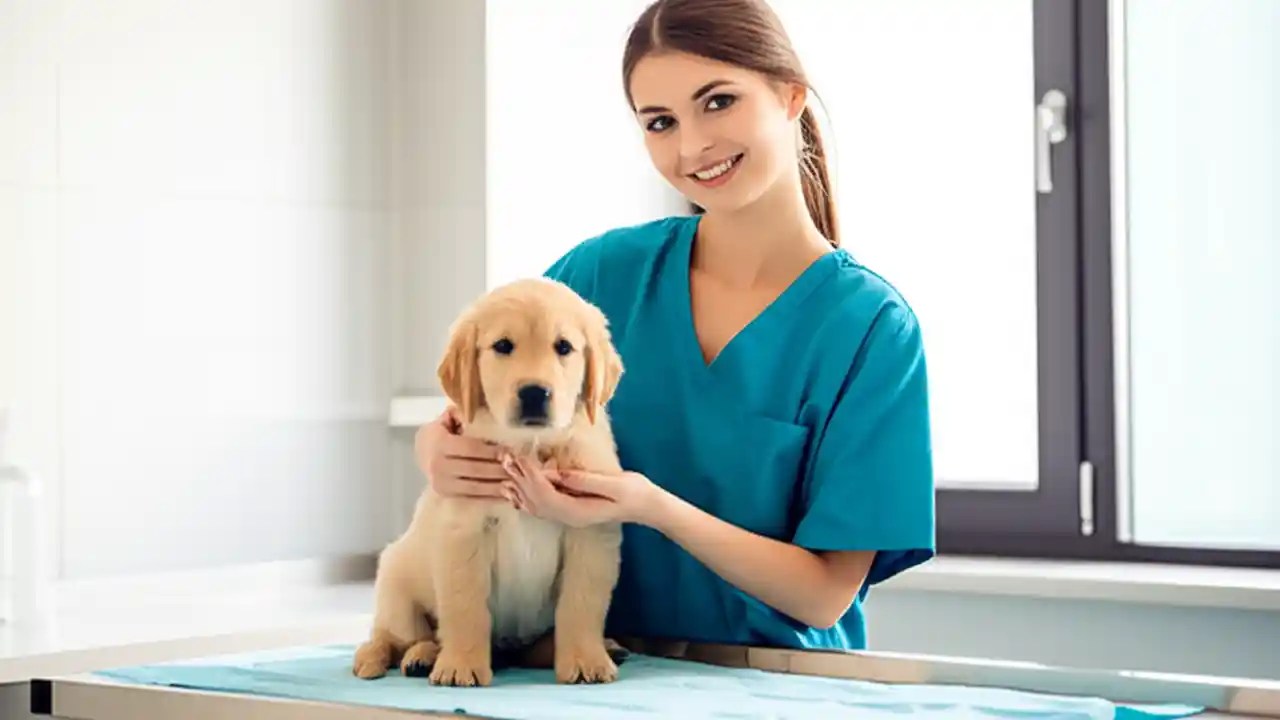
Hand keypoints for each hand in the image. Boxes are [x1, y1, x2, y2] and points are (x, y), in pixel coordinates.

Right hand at [414, 406, 508, 499]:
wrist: (420, 453)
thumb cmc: (440, 432)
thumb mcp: (447, 419)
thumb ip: (464, 414)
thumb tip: (487, 415)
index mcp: (440, 444)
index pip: (470, 448)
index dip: (491, 451)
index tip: (509, 451)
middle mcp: (438, 466)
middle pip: (475, 469)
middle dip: (499, 469)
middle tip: (519, 468)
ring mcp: (442, 483)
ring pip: (475, 486)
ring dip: (498, 486)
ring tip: (517, 483)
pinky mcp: (447, 495)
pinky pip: (472, 497)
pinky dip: (491, 497)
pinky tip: (507, 494)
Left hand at [500, 454, 663, 527]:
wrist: (646, 507)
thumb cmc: (634, 493)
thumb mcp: (615, 484)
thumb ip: (586, 480)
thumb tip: (559, 474)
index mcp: (577, 511)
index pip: (545, 494)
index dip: (529, 475)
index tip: (518, 457)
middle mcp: (568, 517)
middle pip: (534, 500)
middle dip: (518, 478)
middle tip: (504, 457)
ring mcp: (568, 516)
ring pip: (534, 505)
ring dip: (518, 486)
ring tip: (504, 469)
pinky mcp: (570, 510)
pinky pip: (541, 507)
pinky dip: (525, 497)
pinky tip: (515, 489)